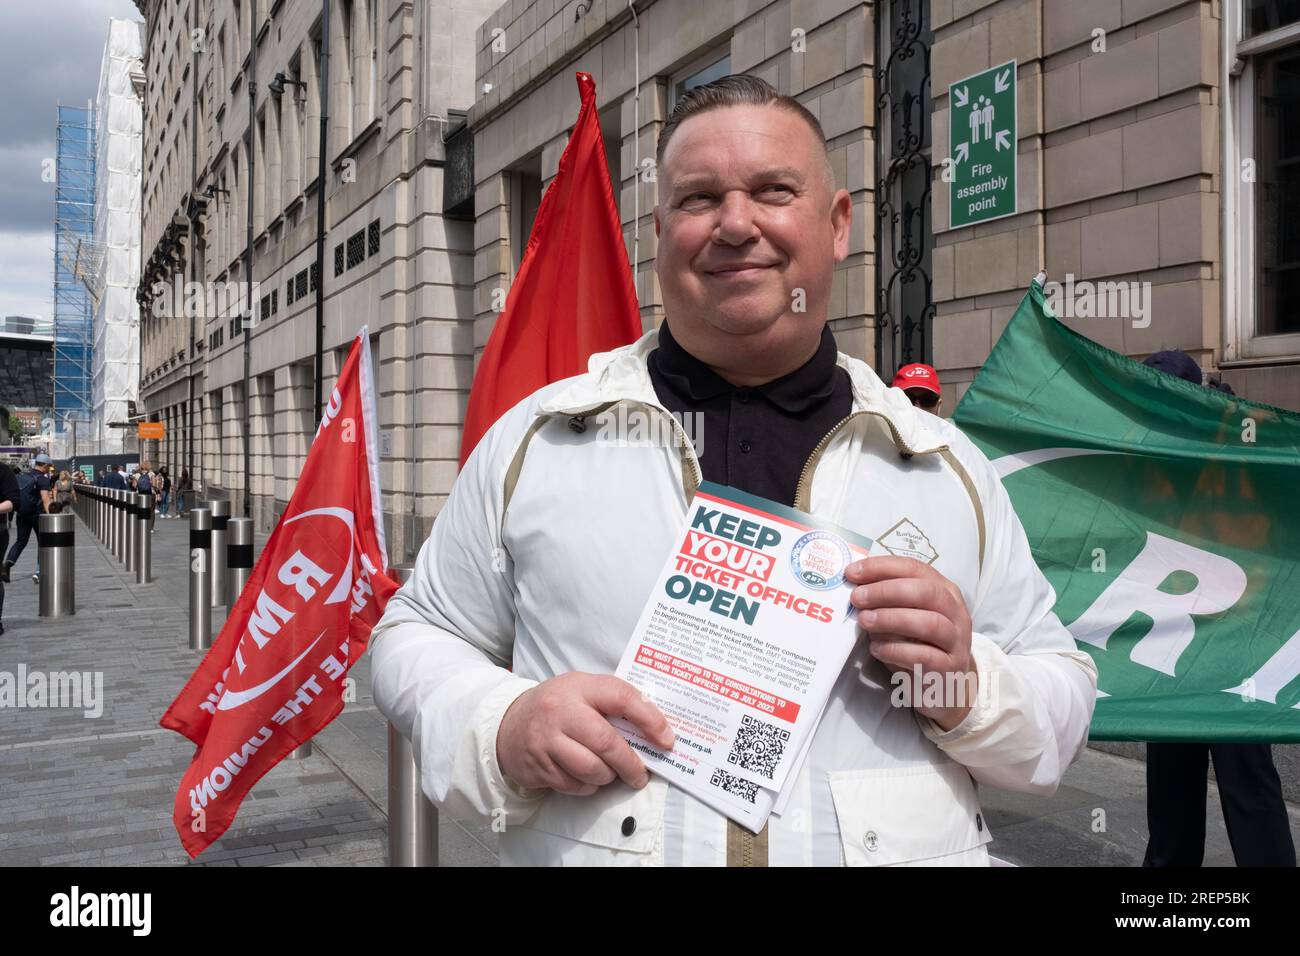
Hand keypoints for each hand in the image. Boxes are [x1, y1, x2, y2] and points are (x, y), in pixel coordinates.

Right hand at [496, 672, 674, 795]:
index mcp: (578, 687)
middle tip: (641, 774)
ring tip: (612, 773)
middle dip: (630, 763)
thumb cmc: (557, 707)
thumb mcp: (582, 691)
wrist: (507, 724)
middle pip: (606, 742)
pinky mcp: (538, 767)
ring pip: (590, 769)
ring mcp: (546, 741)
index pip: (621, 697)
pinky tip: (588, 777)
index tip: (666, 739)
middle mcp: (560, 712)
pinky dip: (588, 786)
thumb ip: (613, 703)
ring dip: (609, 777)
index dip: (649, 719)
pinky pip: (574, 785)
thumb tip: (654, 728)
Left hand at [846, 556, 975, 730]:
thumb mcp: (905, 615)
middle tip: (857, 598)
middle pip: (926, 592)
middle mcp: (956, 613)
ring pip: (930, 623)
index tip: (853, 573)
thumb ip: (888, 600)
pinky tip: (877, 649)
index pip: (915, 569)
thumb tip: (855, 586)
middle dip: (886, 591)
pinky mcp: (949, 669)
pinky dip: (896, 650)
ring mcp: (956, 642)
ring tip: (864, 621)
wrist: (943, 686)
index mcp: (945, 591)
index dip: (882, 567)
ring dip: (891, 619)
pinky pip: (924, 656)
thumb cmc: (918, 644)